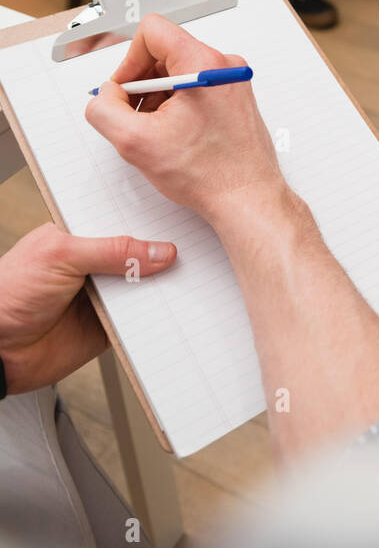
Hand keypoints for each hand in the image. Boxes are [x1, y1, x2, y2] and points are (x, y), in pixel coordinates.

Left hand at [0, 224, 175, 393]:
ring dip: (162, 287)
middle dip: (162, 255)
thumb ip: (110, 251)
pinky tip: (172, 311)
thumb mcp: (60, 255)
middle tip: (191, 250)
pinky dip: (155, 318)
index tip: (179, 220)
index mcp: (80, 236)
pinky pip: (141, 320)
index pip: (122, 222)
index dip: (149, 222)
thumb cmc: (9, 293)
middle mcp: (94, 264)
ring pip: (145, 287)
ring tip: (190, 280)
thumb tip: (158, 252)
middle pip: (140, 255)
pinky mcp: (110, 326)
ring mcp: (104, 295)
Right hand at [85, 14, 288, 224]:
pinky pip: (195, 88)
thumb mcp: (135, 143)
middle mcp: (222, 65)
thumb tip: (105, 95)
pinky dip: (177, 107)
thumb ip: (105, 110)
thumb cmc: (209, 174)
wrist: (247, 199)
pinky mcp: (234, 98)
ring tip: (159, 132)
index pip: (152, 31)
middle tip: (137, 118)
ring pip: (178, 73)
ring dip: (159, 98)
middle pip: (164, 53)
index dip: (129, 61)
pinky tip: (176, 136)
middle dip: (142, 85)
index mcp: (202, 64)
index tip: (125, 90)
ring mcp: (231, 81)